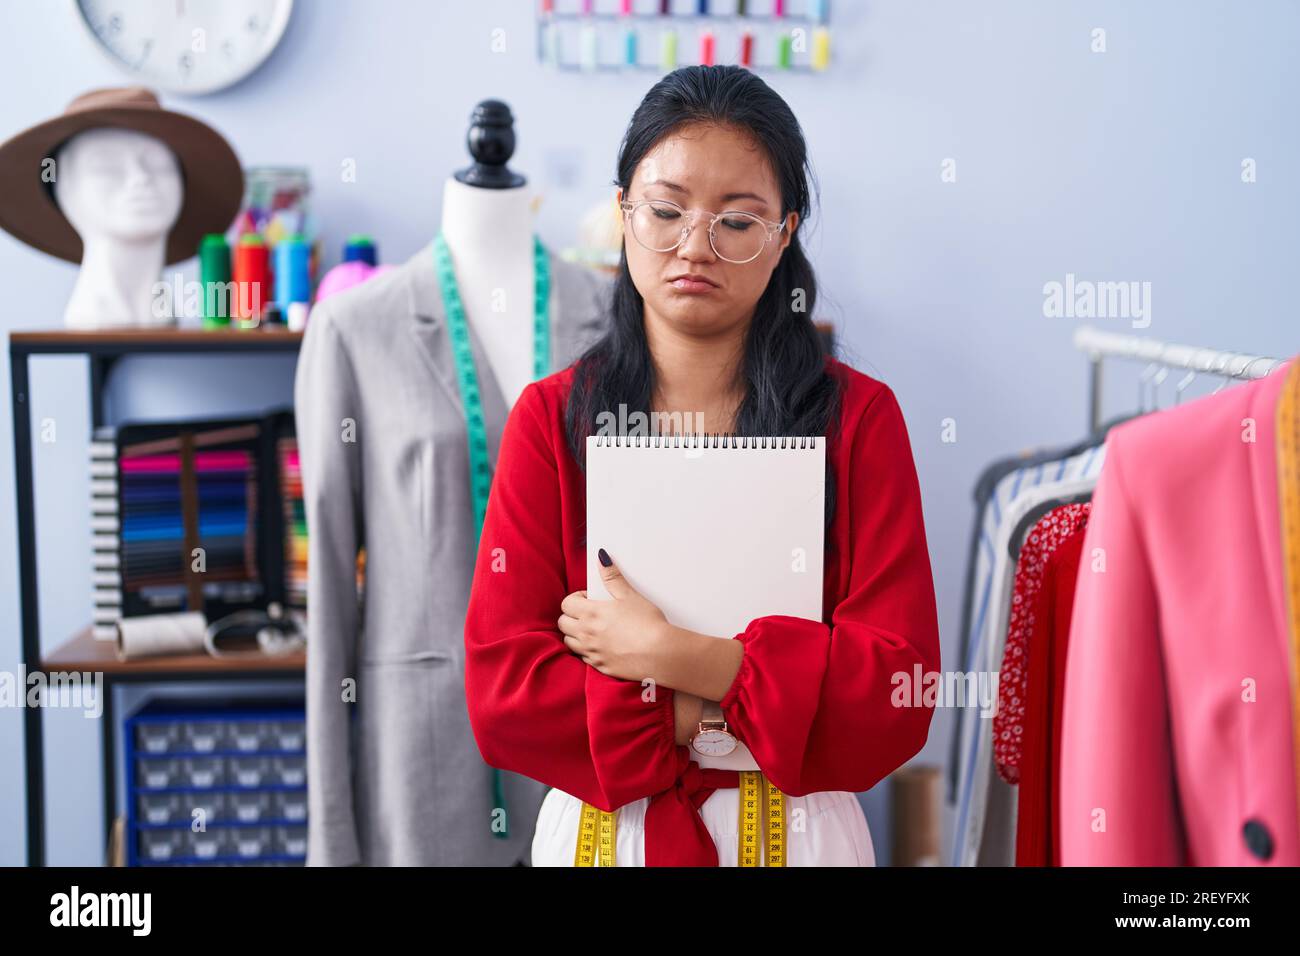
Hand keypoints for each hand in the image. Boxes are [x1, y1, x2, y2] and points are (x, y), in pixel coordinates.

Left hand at [558, 548, 670, 681]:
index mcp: (591, 614)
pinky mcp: (600, 667)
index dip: (575, 599)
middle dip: (571, 616)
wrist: (660, 654)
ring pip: (569, 642)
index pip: (566, 604)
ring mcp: (592, 652)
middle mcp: (586, 634)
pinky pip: (583, 658)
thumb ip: (613, 577)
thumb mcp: (630, 596)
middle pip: (562, 623)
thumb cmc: (648, 624)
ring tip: (593, 629)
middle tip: (589, 613)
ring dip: (576, 634)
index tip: (589, 598)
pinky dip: (587, 650)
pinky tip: (602, 645)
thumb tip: (602, 558)